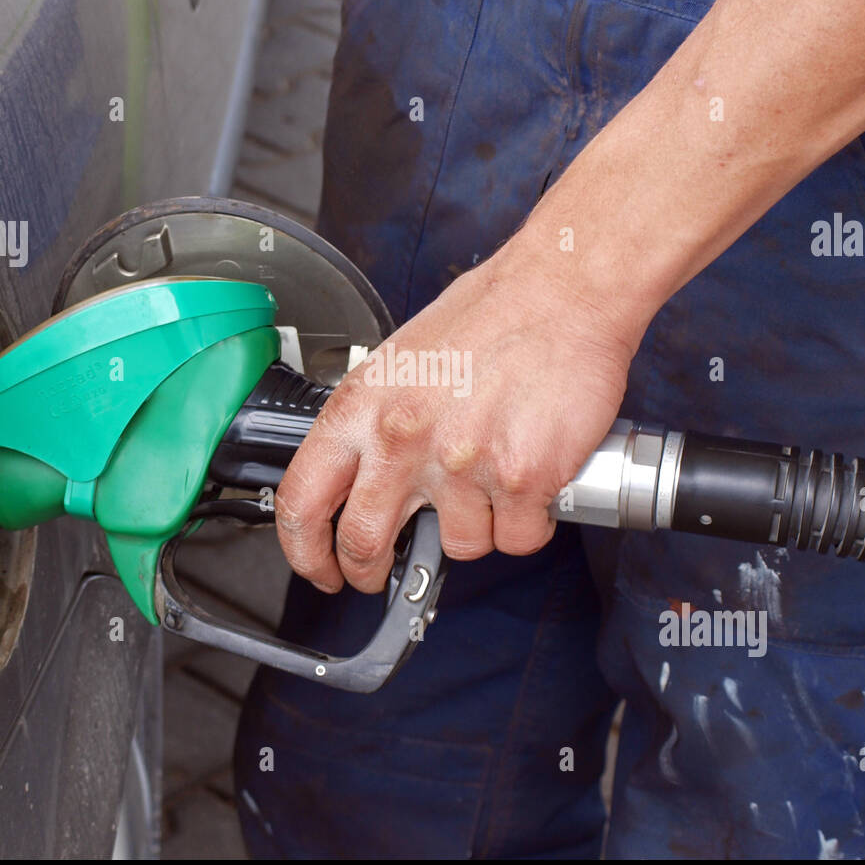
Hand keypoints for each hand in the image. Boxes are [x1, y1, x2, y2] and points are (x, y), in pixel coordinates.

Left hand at [275, 235, 643, 592]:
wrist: (562, 291)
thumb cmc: (491, 314)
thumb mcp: (401, 360)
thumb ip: (377, 420)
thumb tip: (364, 473)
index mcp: (363, 407)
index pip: (302, 498)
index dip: (305, 550)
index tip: (320, 568)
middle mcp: (403, 438)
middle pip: (364, 543)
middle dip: (371, 572)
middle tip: (383, 574)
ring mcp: (461, 463)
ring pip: (458, 545)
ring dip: (477, 527)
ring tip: (494, 482)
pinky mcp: (521, 478)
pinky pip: (518, 537)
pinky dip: (529, 522)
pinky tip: (533, 484)